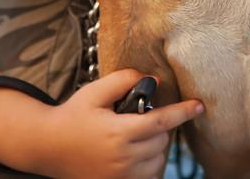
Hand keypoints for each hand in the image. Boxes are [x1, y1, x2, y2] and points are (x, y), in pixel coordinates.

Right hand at [36, 68, 203, 178]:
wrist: (48, 147)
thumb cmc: (73, 116)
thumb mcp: (94, 91)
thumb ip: (124, 80)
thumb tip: (152, 79)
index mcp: (119, 132)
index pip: (161, 121)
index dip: (183, 112)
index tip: (200, 105)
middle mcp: (123, 158)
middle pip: (162, 140)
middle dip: (159, 125)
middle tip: (138, 118)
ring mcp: (121, 177)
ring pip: (159, 160)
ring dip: (156, 145)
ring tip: (136, 135)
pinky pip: (150, 176)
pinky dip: (151, 164)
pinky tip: (138, 152)